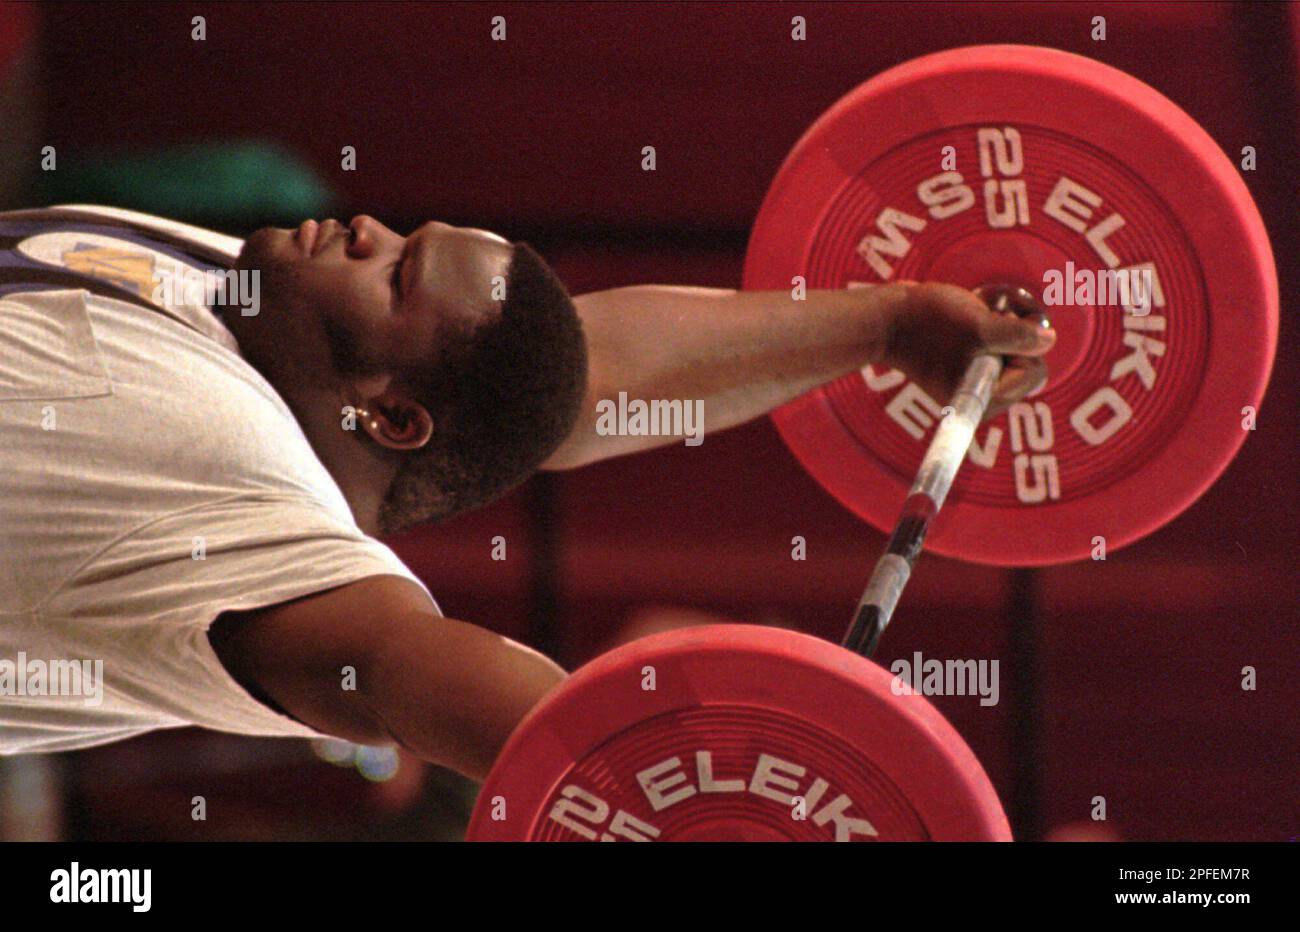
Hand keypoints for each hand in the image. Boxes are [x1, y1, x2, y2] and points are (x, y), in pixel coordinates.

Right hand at [878, 282, 1055, 418]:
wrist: (889, 319)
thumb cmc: (928, 324)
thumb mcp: (979, 327)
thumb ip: (1018, 337)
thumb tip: (1049, 340)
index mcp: (984, 401)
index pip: (1033, 372)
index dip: (1019, 346)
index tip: (990, 333)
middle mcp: (982, 401)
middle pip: (1028, 366)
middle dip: (1015, 339)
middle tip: (985, 321)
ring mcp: (976, 387)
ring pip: (1017, 356)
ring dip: (1004, 331)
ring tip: (975, 321)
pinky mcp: (970, 370)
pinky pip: (1002, 352)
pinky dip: (994, 332)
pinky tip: (972, 323)